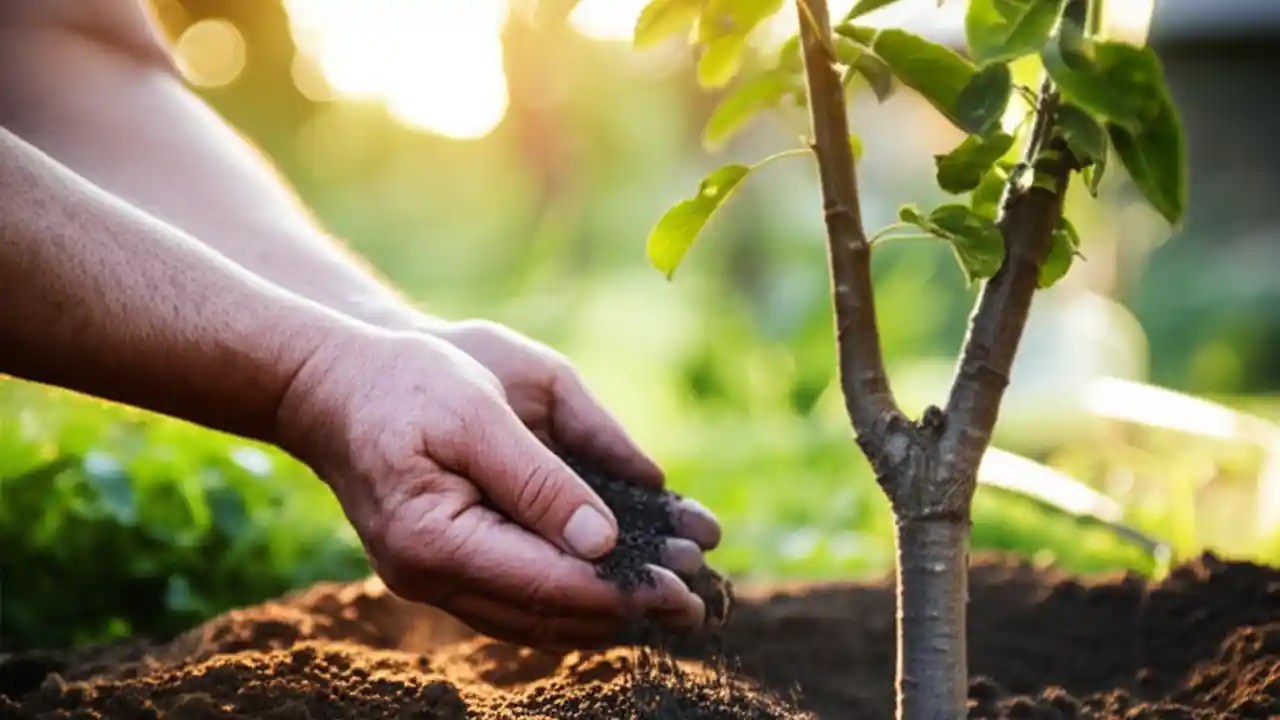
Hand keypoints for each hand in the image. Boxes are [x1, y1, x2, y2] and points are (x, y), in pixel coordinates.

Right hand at [275, 326, 711, 647]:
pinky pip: (516, 600)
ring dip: (604, 613)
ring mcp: (432, 578)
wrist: (333, 382)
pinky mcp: (443, 566)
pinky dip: (571, 598)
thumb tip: (602, 539)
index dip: (620, 591)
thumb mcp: (481, 410)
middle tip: (697, 605)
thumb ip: (540, 477)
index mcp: (435, 540)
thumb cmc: (406, 381)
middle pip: (544, 617)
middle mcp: (430, 576)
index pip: (546, 584)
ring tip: (670, 603)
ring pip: (533, 620)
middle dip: (625, 611)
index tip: (683, 589)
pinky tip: (615, 589)